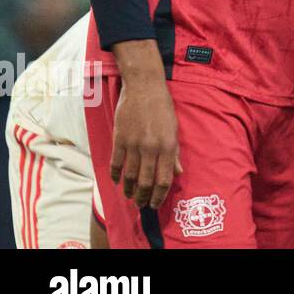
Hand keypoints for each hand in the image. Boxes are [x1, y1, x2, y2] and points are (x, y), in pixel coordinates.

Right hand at [111, 70, 181, 208]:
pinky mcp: (119, 139)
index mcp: (168, 146)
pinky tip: (117, 182)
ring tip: (129, 196)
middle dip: (143, 197)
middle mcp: (151, 148)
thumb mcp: (174, 129)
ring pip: (129, 176)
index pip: (164, 179)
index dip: (160, 195)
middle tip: (141, 205)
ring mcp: (133, 144)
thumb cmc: (162, 107)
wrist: (144, 87)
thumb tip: (178, 172)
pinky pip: (116, 163)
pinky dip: (115, 175)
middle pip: (145, 182)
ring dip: (129, 190)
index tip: (156, 204)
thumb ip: (174, 152)